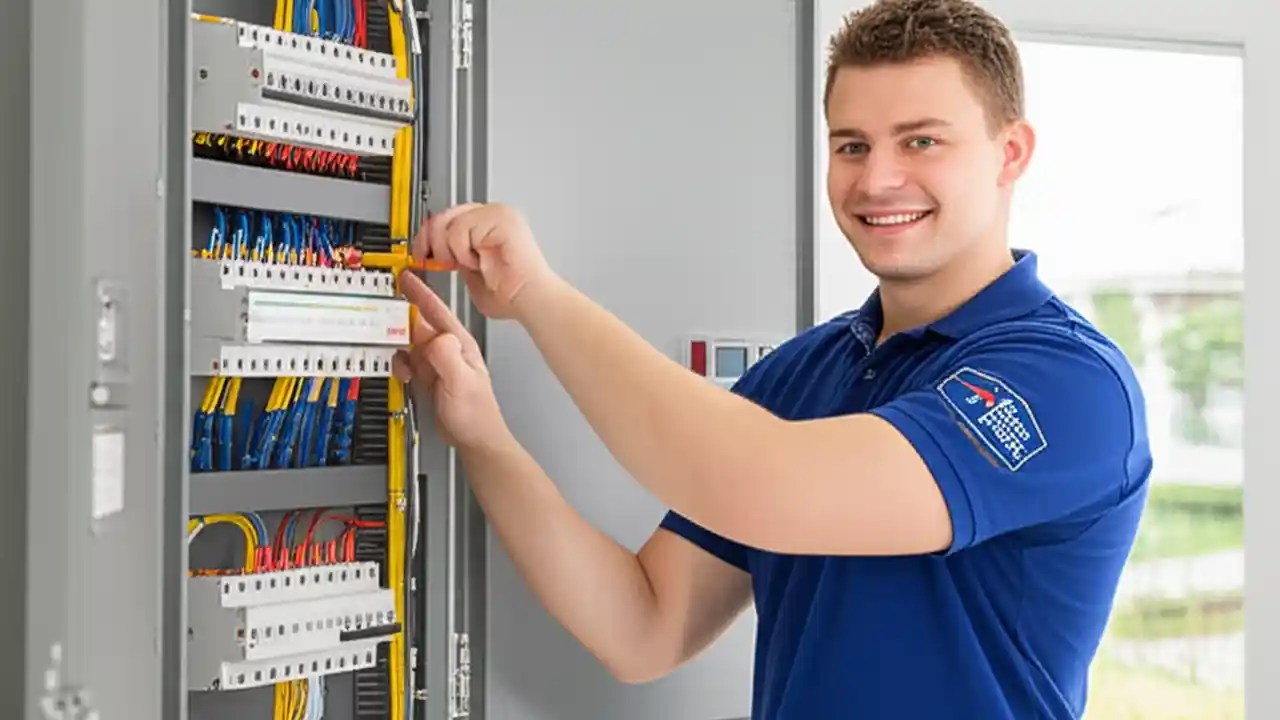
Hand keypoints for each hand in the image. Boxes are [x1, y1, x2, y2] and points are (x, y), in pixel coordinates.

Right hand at [392, 271, 513, 452]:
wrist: (474, 439)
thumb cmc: (476, 414)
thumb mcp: (461, 382)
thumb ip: (447, 358)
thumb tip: (435, 336)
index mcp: (458, 344)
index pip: (436, 311)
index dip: (419, 292)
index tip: (405, 277)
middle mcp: (447, 349)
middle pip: (417, 324)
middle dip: (399, 319)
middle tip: (382, 317)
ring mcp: (436, 362)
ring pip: (409, 342)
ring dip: (398, 347)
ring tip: (397, 356)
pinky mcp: (427, 376)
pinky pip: (407, 362)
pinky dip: (400, 366)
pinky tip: (405, 375)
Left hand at [411, 203, 557, 319]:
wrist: (530, 300)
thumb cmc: (511, 294)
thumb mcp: (468, 273)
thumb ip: (452, 257)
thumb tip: (430, 252)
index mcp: (486, 225)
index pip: (446, 216)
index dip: (429, 234)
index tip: (423, 253)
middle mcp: (492, 214)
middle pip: (443, 214)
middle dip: (433, 242)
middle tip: (444, 262)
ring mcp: (497, 213)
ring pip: (450, 221)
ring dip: (453, 250)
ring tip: (473, 263)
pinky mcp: (501, 218)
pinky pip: (461, 228)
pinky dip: (464, 250)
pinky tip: (480, 260)